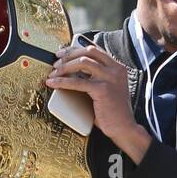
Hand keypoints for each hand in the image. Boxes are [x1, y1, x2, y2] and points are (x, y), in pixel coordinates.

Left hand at [45, 43, 150, 158]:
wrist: (124, 128)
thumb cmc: (114, 113)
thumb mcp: (107, 89)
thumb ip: (96, 77)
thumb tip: (73, 71)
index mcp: (117, 67)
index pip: (94, 50)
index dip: (75, 49)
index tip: (62, 53)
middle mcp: (115, 69)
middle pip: (88, 52)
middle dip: (68, 55)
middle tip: (56, 63)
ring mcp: (109, 78)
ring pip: (82, 62)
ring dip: (65, 66)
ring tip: (54, 73)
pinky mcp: (102, 90)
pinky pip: (78, 82)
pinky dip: (62, 81)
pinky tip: (53, 83)